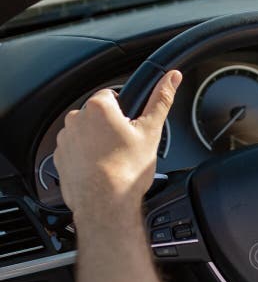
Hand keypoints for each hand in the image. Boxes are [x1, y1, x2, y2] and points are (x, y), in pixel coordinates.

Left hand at [54, 70, 181, 223]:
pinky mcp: (60, 158)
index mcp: (99, 107)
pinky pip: (75, 152)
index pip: (112, 97)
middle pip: (98, 116)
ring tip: (113, 162)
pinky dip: (86, 159)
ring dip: (97, 143)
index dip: (125, 113)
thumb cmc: (127, 170)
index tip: (132, 130)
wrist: (105, 203)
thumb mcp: (151, 132)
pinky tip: (101, 171)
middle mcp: (77, 119)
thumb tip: (172, 78)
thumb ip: (161, 100)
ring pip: (86, 134)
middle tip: (126, 148)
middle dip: (110, 128)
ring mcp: (65, 139)